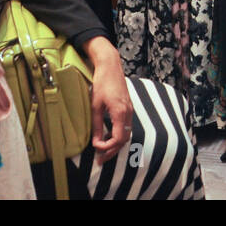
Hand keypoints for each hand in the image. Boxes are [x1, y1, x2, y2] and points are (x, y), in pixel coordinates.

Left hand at [85, 39, 131, 162]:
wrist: (110, 66)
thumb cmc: (101, 83)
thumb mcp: (95, 105)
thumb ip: (96, 125)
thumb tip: (95, 142)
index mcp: (120, 112)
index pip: (118, 138)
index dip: (107, 147)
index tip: (96, 147)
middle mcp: (128, 113)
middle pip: (124, 139)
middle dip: (112, 151)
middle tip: (100, 159)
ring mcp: (130, 110)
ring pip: (126, 134)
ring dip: (115, 144)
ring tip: (102, 150)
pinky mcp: (128, 107)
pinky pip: (126, 126)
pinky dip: (117, 135)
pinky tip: (107, 136)